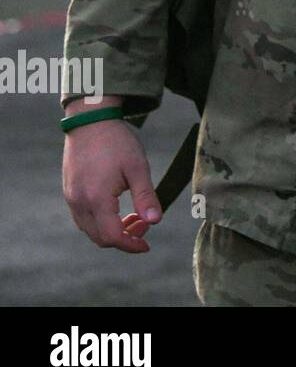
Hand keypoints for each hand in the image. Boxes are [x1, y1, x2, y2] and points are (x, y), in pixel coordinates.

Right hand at [63, 114, 162, 252]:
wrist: (90, 120)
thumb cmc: (117, 141)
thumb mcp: (138, 167)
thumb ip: (146, 196)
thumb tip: (155, 221)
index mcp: (96, 198)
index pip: (112, 236)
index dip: (130, 245)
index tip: (146, 246)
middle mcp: (79, 202)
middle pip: (99, 237)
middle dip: (123, 238)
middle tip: (144, 225)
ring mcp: (71, 197)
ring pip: (89, 229)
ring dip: (111, 230)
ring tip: (134, 215)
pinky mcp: (69, 191)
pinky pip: (83, 217)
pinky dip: (101, 221)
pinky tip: (117, 208)